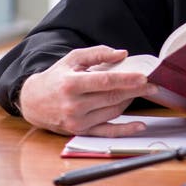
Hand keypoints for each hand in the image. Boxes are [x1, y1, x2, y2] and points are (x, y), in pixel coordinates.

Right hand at [18, 46, 159, 135]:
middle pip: (112, 97)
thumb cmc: (56, 77)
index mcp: (71, 84)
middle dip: (135, 90)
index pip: (104, 82)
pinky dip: (125, 129)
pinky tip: (140, 124)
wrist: (33, 102)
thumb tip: (122, 54)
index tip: (143, 77)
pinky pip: (107, 132)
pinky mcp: (80, 132)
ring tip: (140, 91)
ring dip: (130, 101)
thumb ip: (98, 53)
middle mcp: (74, 105)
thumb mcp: (73, 58)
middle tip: (152, 84)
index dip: (126, 79)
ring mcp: (77, 121)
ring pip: (113, 111)